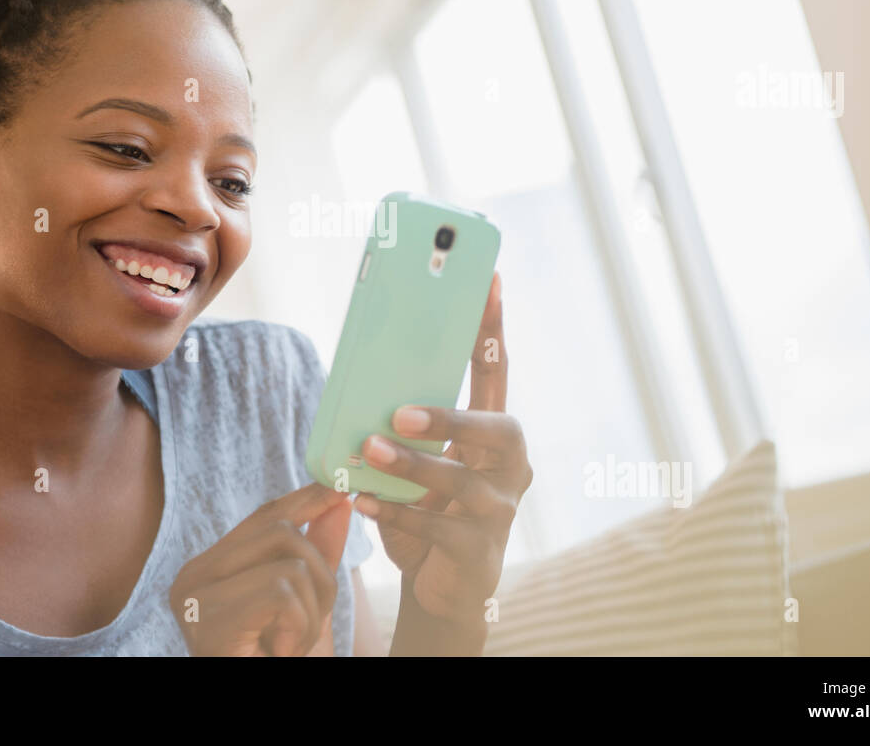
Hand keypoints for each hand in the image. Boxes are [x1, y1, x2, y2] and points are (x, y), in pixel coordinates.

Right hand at [168, 482, 353, 655]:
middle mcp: (189, 577)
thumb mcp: (305, 604)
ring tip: (287, 646)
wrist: (259, 711)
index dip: (305, 500)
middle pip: (280, 532)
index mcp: (207, 569)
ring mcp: (192, 598)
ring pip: (287, 562)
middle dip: (317, 576)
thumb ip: (317, 553)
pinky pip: (281, 592)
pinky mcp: (206, 620)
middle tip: (306, 624)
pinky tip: (276, 655)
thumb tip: (338, 499)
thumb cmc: (278, 662)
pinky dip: (297, 628)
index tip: (340, 488)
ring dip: (309, 611)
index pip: (262, 518)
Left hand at [353, 271, 531, 625]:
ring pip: (462, 482)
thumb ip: (405, 428)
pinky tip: (361, 499)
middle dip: (449, 418)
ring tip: (369, 451)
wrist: (443, 590)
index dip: (492, 327)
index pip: (497, 372)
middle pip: (496, 429)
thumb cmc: (429, 512)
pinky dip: (396, 512)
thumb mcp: (420, 464)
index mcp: (496, 434)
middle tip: (398, 412)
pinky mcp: (481, 551)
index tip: (487, 279)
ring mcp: (501, 511)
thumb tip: (359, 379)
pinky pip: (438, 527)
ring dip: (413, 465)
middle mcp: (510, 467)